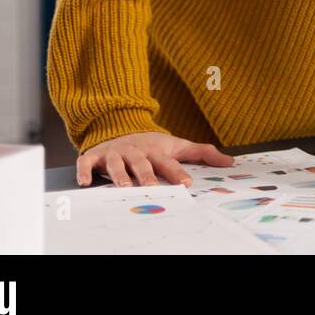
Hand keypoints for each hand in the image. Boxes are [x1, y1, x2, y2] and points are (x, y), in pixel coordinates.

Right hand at [77, 132, 233, 186]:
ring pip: (117, 163)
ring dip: (119, 174)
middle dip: (147, 174)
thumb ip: (203, 153)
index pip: (169, 162)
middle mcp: (136, 151)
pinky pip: (87, 162)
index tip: (186, 182)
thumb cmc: (152, 144)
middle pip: (142, 163)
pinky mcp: (95, 155)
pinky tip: (85, 182)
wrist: (121, 128)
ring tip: (124, 186)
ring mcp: (116, 152)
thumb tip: (230, 161)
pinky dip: (84, 170)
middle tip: (151, 186)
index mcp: (157, 151)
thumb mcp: (178, 145)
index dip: (177, 172)